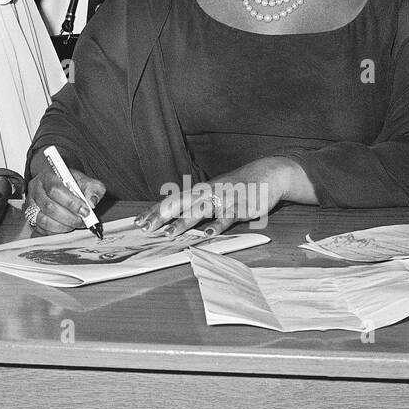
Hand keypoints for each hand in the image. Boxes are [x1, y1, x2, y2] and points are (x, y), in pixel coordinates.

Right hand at [25, 155, 105, 234]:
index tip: (85, 211)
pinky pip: (40, 229)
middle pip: (49, 207)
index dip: (71, 203)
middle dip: (69, 218)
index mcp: (48, 176)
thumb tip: (92, 202)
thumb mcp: (85, 180)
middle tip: (82, 221)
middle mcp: (36, 189)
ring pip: (42, 220)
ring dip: (62, 226)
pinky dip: (55, 231)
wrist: (58, 184)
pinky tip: (65, 227)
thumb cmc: (70, 183)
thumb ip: (93, 188)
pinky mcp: (30, 217)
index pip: (56, 190)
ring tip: (74, 224)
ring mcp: (31, 204)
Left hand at [134, 158, 293, 236]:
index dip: (155, 211)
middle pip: (181, 204)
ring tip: (170, 233)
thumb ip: (197, 204)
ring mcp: (224, 199)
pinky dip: (216, 226)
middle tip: (147, 228)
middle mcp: (208, 193)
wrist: (268, 174)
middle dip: (162, 216)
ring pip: (200, 210)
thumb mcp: (214, 193)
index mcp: (200, 190)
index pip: (172, 200)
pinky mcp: (240, 207)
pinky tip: (207, 234)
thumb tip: (175, 217)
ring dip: (184, 222)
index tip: (140, 222)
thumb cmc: (236, 186)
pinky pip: (226, 218)